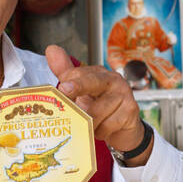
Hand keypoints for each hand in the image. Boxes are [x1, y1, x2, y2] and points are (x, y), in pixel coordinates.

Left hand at [46, 45, 150, 163]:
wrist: (125, 129)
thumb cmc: (100, 108)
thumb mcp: (82, 92)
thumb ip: (67, 73)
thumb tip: (51, 49)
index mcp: (99, 74)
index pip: (79, 73)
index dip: (68, 82)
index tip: (61, 89)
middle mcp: (113, 80)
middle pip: (92, 82)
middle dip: (78, 85)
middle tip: (64, 89)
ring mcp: (124, 94)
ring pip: (96, 112)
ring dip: (88, 123)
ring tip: (90, 125)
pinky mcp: (130, 111)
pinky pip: (107, 125)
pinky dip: (100, 132)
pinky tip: (102, 130)